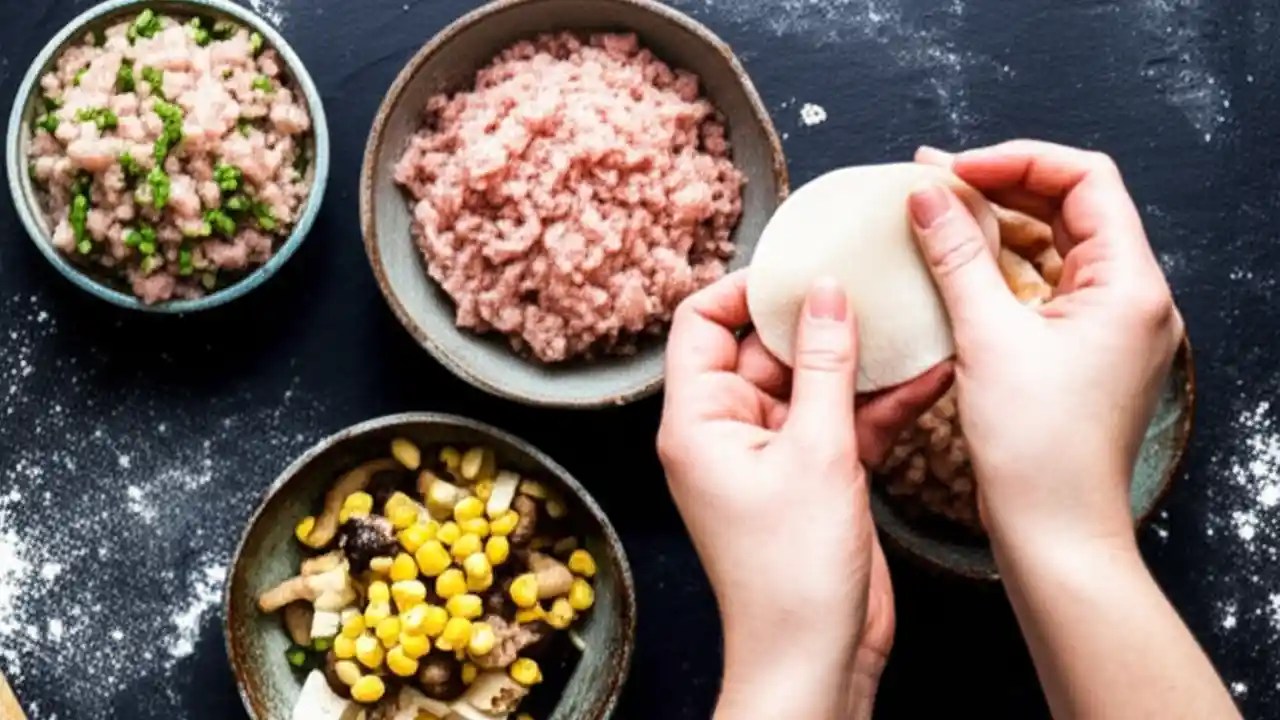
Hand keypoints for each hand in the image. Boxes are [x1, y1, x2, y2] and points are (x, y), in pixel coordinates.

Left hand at [657, 271, 950, 718]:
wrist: (816, 659)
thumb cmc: (792, 573)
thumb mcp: (815, 452)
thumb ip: (825, 366)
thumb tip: (826, 293)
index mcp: (698, 421)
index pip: (701, 324)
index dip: (744, 289)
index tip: (797, 266)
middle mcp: (728, 432)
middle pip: (765, 349)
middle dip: (817, 318)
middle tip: (869, 278)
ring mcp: (773, 454)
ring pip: (814, 383)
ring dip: (859, 358)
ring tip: (909, 315)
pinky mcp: (815, 477)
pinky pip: (843, 421)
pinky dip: (879, 401)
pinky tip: (928, 371)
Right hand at [910, 141, 1183, 554]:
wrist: (1055, 533)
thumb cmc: (1036, 450)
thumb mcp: (987, 337)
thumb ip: (956, 255)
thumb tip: (927, 194)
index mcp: (1129, 284)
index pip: (1084, 180)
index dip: (1016, 161)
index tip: (954, 169)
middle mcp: (1132, 299)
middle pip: (1069, 209)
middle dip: (999, 188)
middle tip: (931, 183)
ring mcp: (1111, 327)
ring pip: (1054, 249)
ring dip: (996, 229)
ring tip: (934, 218)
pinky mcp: (1084, 352)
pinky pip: (1044, 290)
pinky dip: (1001, 271)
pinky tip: (953, 268)